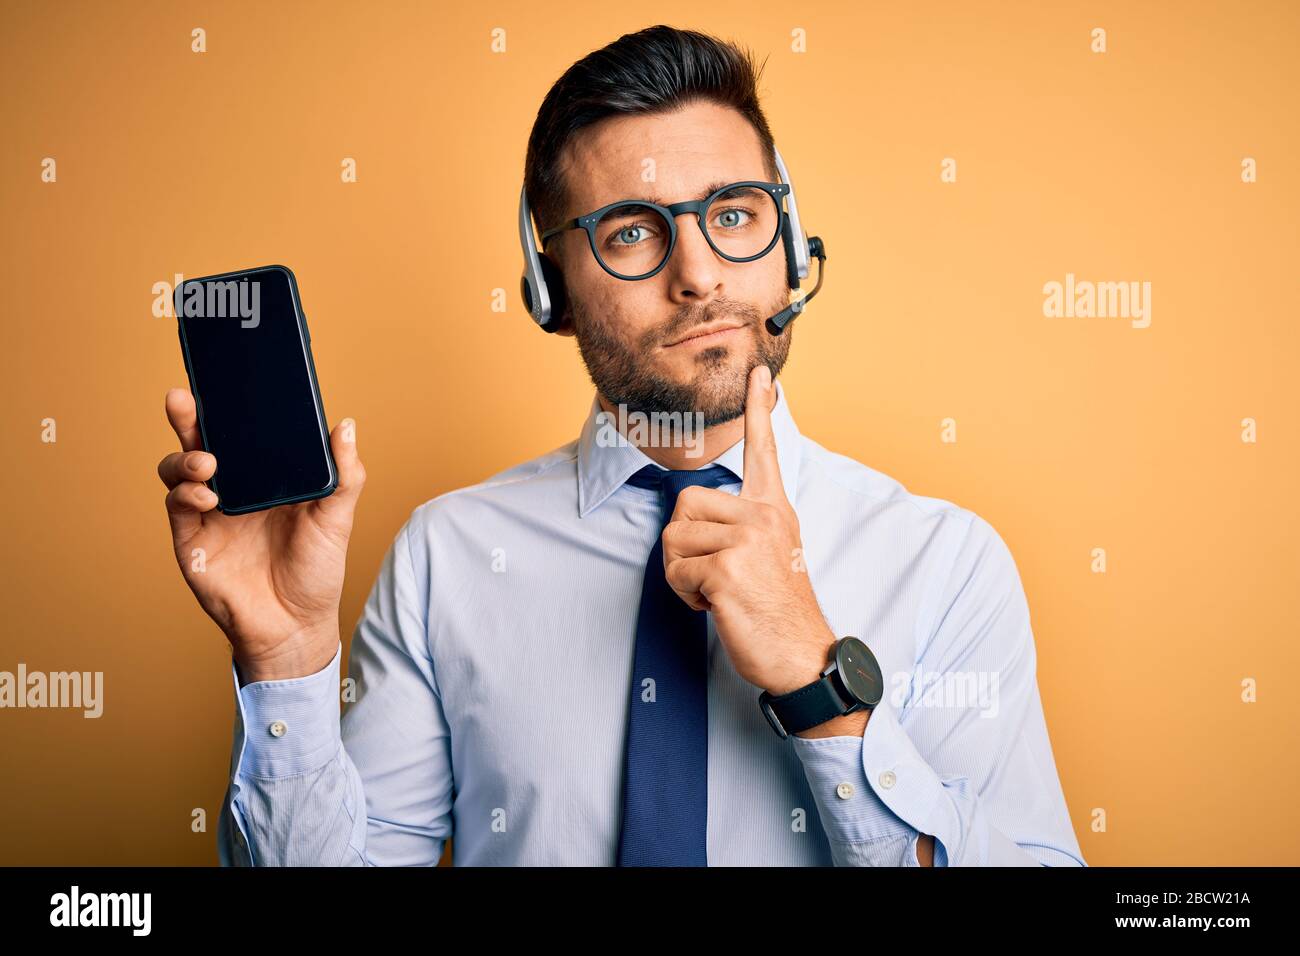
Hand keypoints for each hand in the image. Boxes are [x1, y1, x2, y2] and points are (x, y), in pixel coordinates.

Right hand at [156, 388, 365, 682]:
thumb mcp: (336, 519)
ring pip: (179, 469)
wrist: (295, 626)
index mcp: (266, 477)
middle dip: (188, 417)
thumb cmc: (316, 572)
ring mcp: (208, 512)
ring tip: (208, 463)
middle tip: (184, 398)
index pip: (242, 433)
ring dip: (186, 458)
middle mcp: (233, 488)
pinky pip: (177, 505)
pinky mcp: (192, 539)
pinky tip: (208, 495)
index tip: (224, 381)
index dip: (229, 408)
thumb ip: (343, 474)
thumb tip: (346, 424)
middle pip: (201, 441)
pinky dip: (186, 493)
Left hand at [662, 365, 836, 698]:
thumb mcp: (772, 555)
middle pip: (684, 504)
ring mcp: (747, 541)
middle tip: (715, 577)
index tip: (758, 371)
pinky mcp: (728, 569)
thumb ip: (744, 527)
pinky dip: (687, 596)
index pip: (764, 450)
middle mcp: (764, 516)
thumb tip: (701, 519)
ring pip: (674, 539)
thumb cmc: (779, 612)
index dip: (759, 408)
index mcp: (775, 510)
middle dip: (684, 546)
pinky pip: (677, 571)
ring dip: (683, 575)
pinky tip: (718, 608)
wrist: (803, 658)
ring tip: (719, 593)